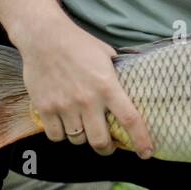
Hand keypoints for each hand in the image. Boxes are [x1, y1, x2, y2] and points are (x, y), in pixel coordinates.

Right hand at [14, 14, 153, 157]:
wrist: (43, 37)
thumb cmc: (78, 43)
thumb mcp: (107, 54)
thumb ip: (118, 73)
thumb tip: (133, 83)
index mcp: (107, 86)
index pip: (130, 119)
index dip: (141, 140)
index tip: (147, 152)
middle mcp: (87, 100)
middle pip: (100, 141)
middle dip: (107, 148)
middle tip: (108, 145)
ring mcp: (64, 106)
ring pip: (78, 141)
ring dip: (83, 138)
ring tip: (83, 127)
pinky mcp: (45, 108)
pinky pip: (56, 136)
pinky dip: (61, 135)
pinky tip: (64, 124)